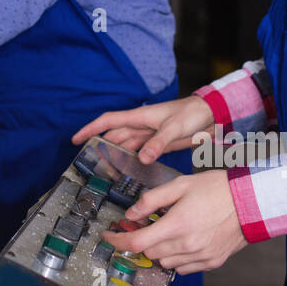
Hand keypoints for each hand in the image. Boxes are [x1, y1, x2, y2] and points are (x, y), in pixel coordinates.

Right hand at [71, 95, 214, 163]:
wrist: (210, 114)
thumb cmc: (191, 114)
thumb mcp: (174, 128)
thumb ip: (158, 143)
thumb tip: (142, 158)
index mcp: (140, 117)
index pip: (107, 121)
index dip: (90, 129)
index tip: (76, 139)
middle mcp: (141, 125)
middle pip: (114, 136)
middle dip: (100, 148)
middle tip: (90, 164)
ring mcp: (149, 134)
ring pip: (125, 145)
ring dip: (115, 156)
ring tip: (106, 171)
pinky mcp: (158, 142)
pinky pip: (139, 151)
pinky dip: (132, 160)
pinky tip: (129, 170)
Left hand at [101, 170, 246, 273]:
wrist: (252, 201)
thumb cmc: (217, 188)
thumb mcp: (180, 184)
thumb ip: (151, 200)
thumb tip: (130, 214)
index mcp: (177, 224)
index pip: (136, 243)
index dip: (117, 241)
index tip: (108, 236)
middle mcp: (187, 245)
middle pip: (149, 253)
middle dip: (142, 239)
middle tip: (146, 224)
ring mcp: (200, 256)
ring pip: (165, 262)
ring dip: (159, 249)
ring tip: (169, 229)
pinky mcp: (212, 262)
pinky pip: (183, 267)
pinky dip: (177, 257)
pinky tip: (183, 240)